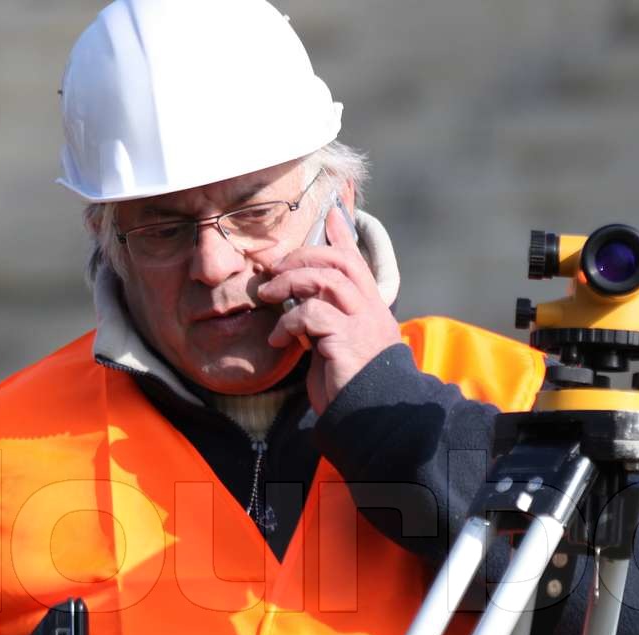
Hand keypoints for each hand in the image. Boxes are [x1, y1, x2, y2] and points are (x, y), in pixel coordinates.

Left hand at [259, 199, 403, 414]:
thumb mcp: (336, 345)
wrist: (368, 417)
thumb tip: (300, 304)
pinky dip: (288, 322)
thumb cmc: (349, 384)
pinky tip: (277, 339)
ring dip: (290, 282)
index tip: (330, 212)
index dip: (342, 234)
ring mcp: (360, 323)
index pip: (356, 260)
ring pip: (326, 279)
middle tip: (274, 270)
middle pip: (339, 261)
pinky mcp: (346, 341)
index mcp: (370, 307)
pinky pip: (312, 314)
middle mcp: (369, 309)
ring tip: (268, 296)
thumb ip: (326, 320)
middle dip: (302, 257)